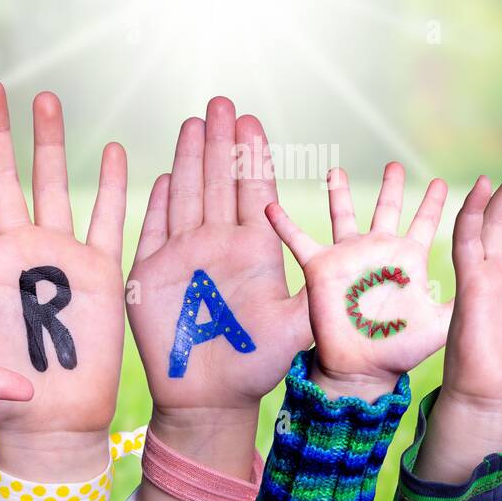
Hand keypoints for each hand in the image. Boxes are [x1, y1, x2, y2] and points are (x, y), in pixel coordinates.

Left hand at [0, 80, 126, 483]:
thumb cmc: (1, 398)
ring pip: (55, 186)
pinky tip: (111, 149)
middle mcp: (18, 253)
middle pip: (6, 180)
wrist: (53, 421)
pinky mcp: (99, 272)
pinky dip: (113, 186)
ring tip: (44, 97)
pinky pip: (108, 219)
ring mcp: (59, 258)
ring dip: (49, 143)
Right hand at [128, 97, 310, 413]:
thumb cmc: (257, 365)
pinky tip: (164, 174)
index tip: (251, 121)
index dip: (251, 156)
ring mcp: (185, 256)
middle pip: (218, 182)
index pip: (253, 191)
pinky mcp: (152, 274)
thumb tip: (348, 275)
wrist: (210, 398)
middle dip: (219, 142)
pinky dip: (158, 203)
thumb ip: (314, 299)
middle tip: (222, 102)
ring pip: (187, 196)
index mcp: (254, 250)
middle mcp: (219, 244)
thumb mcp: (295, 329)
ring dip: (190, 159)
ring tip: (194, 121)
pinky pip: (155, 229)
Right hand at [266, 162, 450, 401]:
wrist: (363, 368)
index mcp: (408, 259)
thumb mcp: (440, 323)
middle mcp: (378, 251)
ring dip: (339, 193)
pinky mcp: (321, 268)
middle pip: (385, 208)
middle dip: (391, 187)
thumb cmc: (401, 349)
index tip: (445, 180)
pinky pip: (299, 241)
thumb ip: (462, 299)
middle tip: (395, 165)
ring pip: (343, 215)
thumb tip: (491, 284)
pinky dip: (285, 225)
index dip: (434, 201)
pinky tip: (271, 208)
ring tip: (335, 170)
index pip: (426, 221)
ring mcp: (348, 256)